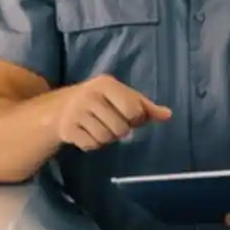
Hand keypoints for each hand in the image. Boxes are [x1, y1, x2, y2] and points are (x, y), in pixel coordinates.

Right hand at [55, 74, 171, 151]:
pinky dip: (93, 144)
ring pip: (106, 138)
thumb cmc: (101, 101)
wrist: (61, 107)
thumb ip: (146, 106)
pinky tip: (88, 133)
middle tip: (112, 122)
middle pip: (121, 128)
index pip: (133, 110)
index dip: (136, 118)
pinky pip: (91, 145)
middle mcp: (90, 96)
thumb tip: (168, 115)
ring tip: (100, 127)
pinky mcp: (68, 129)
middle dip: (120, 130)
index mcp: (107, 84)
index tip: (129, 115)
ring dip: (107, 138)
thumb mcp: (122, 97)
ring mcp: (77, 112)